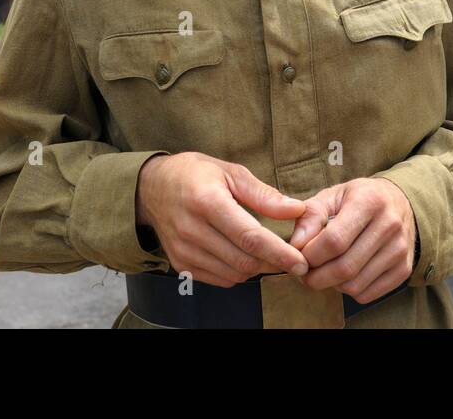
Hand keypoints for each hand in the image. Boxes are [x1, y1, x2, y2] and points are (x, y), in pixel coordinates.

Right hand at [135, 152, 309, 287]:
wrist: (152, 187)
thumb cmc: (195, 174)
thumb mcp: (231, 172)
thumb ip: (264, 195)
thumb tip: (296, 210)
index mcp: (207, 202)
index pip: (250, 237)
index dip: (279, 253)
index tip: (301, 262)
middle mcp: (192, 230)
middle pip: (244, 260)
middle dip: (273, 263)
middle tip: (290, 256)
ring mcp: (184, 250)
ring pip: (234, 274)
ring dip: (257, 268)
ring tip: (268, 253)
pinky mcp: (180, 264)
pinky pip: (219, 279)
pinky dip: (238, 272)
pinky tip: (243, 255)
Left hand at [287, 178, 415, 303]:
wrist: (399, 203)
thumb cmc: (357, 199)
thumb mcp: (332, 196)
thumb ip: (311, 215)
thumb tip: (296, 244)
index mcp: (369, 201)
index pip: (334, 240)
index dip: (310, 255)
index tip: (299, 256)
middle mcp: (390, 225)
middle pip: (345, 267)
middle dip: (316, 277)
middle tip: (305, 273)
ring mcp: (400, 249)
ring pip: (355, 285)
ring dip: (331, 285)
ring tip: (324, 272)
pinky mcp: (404, 269)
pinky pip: (367, 295)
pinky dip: (348, 291)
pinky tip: (344, 276)